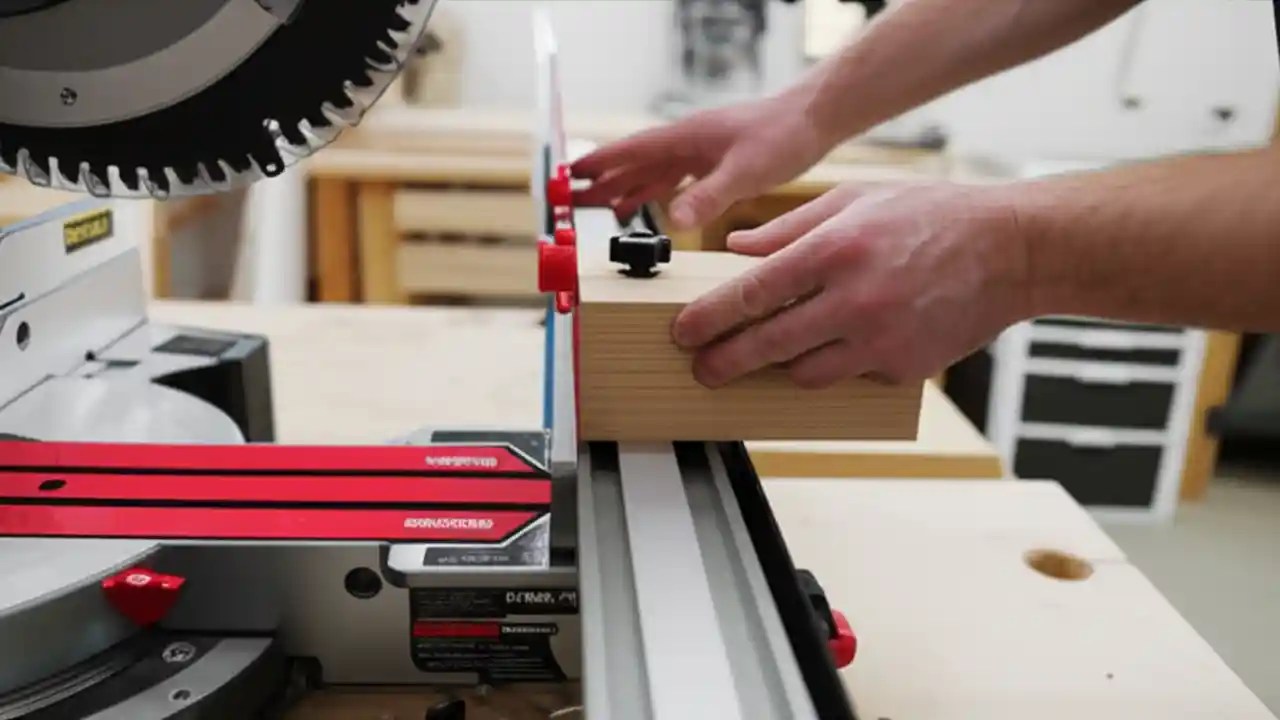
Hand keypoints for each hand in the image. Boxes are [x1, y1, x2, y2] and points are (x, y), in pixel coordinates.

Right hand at [571, 88, 834, 227]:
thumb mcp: (745, 171)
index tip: (571, 174)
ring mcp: (701, 151)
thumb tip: (674, 222)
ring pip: (654, 172)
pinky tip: (652, 205)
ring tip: (604, 209)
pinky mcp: (716, 160)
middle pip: (635, 163)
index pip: (632, 151)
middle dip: (604, 181)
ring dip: (628, 188)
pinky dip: (658, 192)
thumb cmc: (783, 135)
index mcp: (686, 137)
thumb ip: (708, 196)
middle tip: (574, 201)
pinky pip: (677, 178)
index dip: (600, 163)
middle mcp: (688, 142)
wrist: (815, 118)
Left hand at [671, 181, 1031, 387]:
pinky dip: (837, 365)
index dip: (709, 319)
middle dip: (723, 362)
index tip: (684, 332)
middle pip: (766, 345)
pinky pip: (851, 378)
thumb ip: (788, 228)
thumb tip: (736, 252)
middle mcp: (854, 299)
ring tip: (764, 357)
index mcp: (835, 249)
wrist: (1011, 251)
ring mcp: (881, 340)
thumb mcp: (854, 200)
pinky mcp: (904, 368)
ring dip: (777, 369)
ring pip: (803, 374)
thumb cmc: (932, 216)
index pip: (752, 294)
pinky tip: (839, 346)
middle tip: (702, 367)